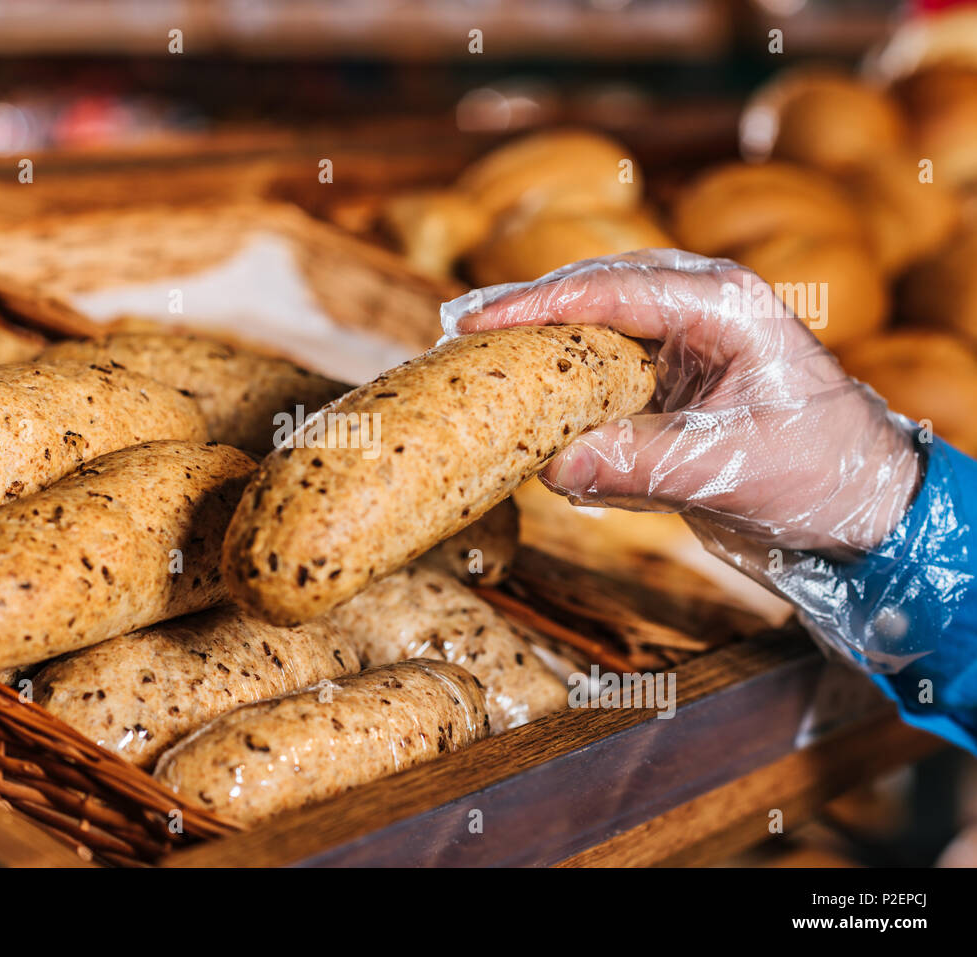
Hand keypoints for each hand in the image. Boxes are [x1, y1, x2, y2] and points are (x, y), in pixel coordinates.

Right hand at [442, 249, 919, 554]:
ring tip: (481, 348)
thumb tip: (554, 466)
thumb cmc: (824, 474)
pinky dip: (566, 373)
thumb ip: (642, 464)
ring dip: (543, 336)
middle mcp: (703, 308)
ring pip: (598, 319)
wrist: (866, 508)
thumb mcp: (730, 468)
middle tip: (460, 326)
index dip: (540, 305)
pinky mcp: (677, 377)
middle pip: (596, 289)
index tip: (478, 320)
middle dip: (529, 308)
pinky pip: (608, 361)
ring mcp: (689, 340)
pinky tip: (530, 387)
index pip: (613, 291)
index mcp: (726, 307)